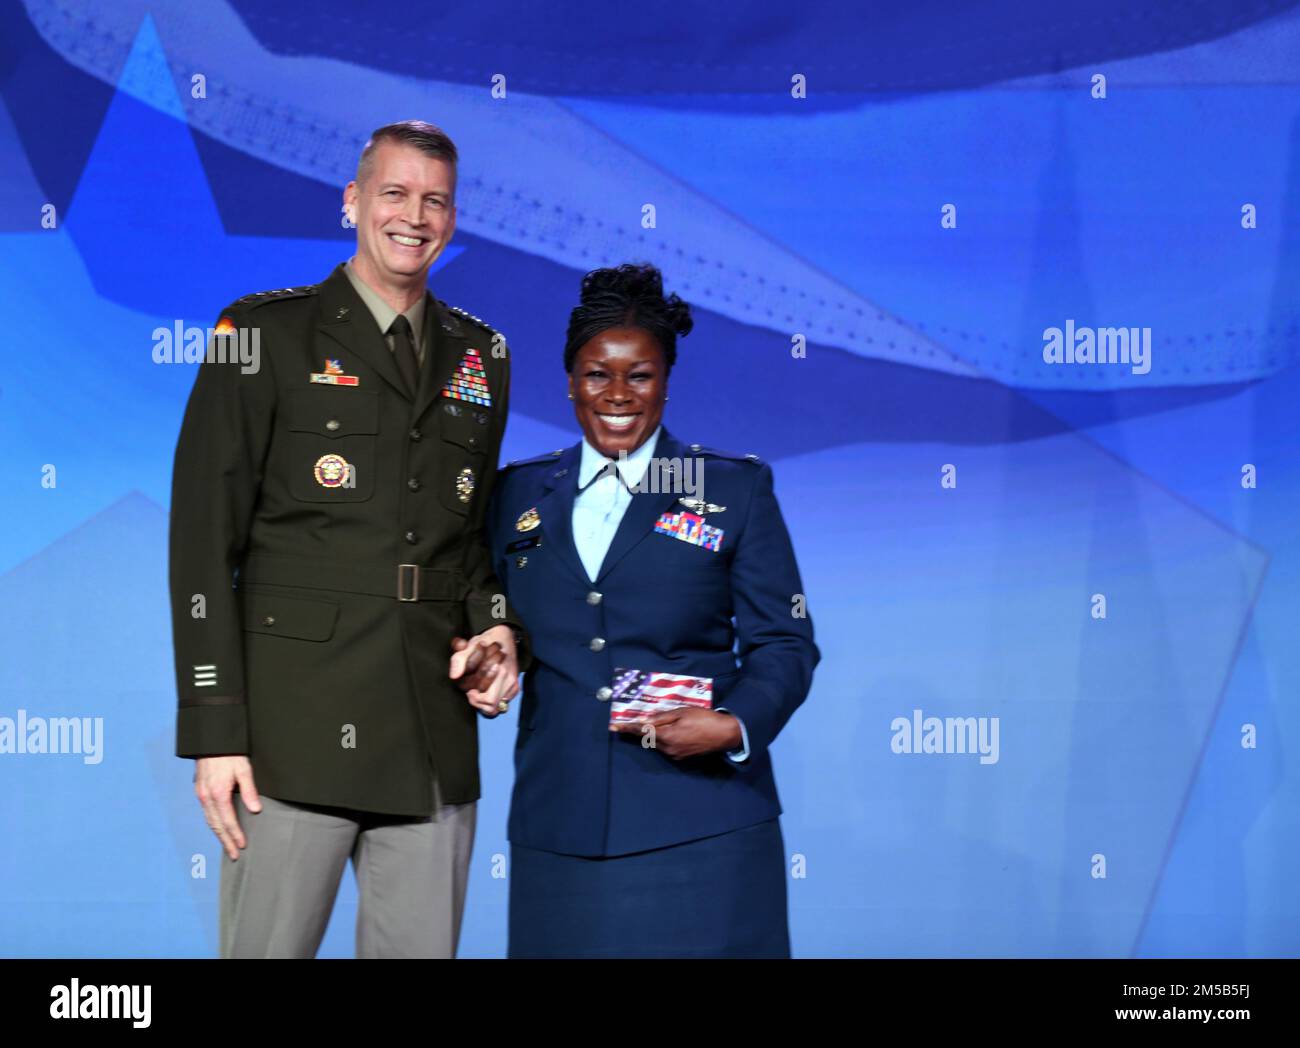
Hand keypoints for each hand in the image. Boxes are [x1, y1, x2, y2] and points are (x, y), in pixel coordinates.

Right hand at [194, 755, 260, 860]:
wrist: (211, 740)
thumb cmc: (230, 753)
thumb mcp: (244, 769)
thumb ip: (249, 790)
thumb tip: (255, 810)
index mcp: (218, 793)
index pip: (228, 821)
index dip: (235, 835)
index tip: (242, 846)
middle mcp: (206, 797)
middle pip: (216, 825)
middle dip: (226, 841)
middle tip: (234, 855)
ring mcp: (201, 794)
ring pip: (209, 820)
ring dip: (218, 835)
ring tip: (228, 845)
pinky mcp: (199, 790)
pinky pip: (206, 812)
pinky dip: (213, 823)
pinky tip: (219, 828)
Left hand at [450, 625, 518, 716]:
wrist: (503, 637)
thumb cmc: (485, 642)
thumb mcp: (469, 647)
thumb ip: (459, 660)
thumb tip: (454, 676)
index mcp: (498, 669)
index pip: (486, 699)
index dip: (473, 698)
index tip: (469, 690)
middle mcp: (508, 678)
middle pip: (491, 706)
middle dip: (478, 702)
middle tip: (472, 692)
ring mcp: (513, 683)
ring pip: (497, 708)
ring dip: (485, 702)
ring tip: (479, 692)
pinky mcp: (515, 687)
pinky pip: (503, 704)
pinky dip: (494, 701)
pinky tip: (487, 691)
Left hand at [609, 707, 741, 759]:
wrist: (725, 734)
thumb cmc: (704, 719)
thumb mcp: (682, 712)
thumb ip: (662, 718)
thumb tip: (644, 721)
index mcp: (667, 736)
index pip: (642, 732)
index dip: (627, 728)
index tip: (614, 726)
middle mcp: (668, 749)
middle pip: (648, 739)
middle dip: (640, 730)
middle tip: (630, 722)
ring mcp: (675, 755)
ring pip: (657, 743)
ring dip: (654, 734)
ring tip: (658, 723)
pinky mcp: (682, 757)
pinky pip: (667, 747)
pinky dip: (664, 738)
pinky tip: (670, 730)